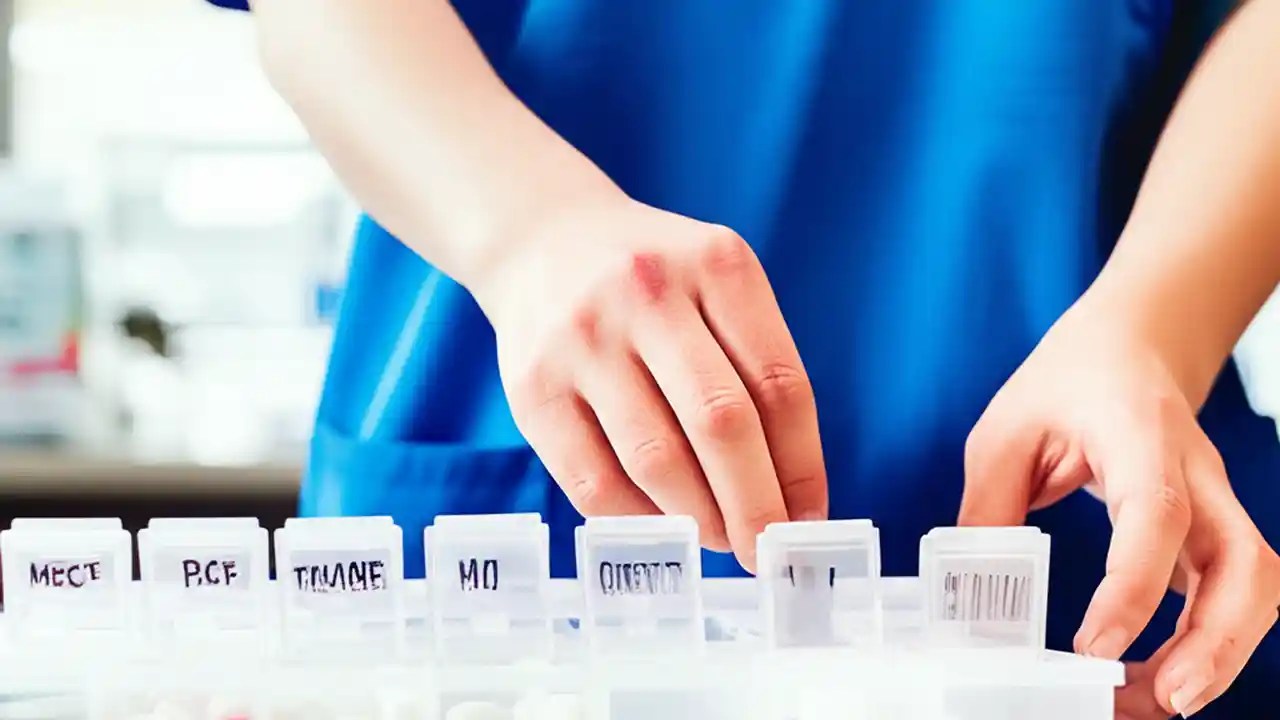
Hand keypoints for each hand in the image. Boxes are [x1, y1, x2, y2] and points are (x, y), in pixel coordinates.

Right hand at [470, 190, 826, 569]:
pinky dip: (637, 517)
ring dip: (699, 518)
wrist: (540, 239)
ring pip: (656, 460)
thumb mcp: (715, 285)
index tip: (808, 519)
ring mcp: (583, 339)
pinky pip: (593, 481)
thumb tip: (791, 497)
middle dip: (755, 505)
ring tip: (718, 538)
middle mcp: (648, 293)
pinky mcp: (531, 387)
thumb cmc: (652, 282)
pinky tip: (659, 521)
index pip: (779, 383)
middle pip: (720, 422)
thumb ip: (754, 368)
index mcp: (716, 264)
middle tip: (766, 551)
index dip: (801, 465)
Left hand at [959, 300, 1279, 716]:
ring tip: (1161, 704)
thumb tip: (973, 591)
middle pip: (1242, 563)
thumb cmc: (1069, 382)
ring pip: (1254, 587)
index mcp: (1140, 437)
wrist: (1131, 344)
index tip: (1095, 647)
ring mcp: (1215, 504)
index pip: (1155, 516)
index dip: (1133, 587)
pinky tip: (1163, 680)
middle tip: (1166, 701)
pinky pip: (1232, 595)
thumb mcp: (1005, 430)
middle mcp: (1195, 475)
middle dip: (1215, 644)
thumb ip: (988, 506)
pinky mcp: (1212, 532)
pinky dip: (1209, 645)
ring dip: (1219, 655)